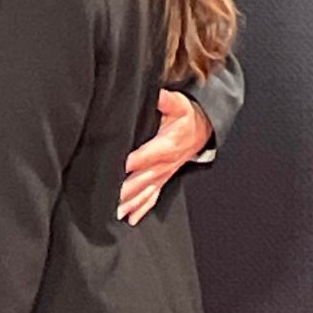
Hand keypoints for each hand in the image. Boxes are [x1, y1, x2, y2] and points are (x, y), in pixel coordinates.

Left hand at [118, 89, 212, 225]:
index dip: (131, 163)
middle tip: (109, 198)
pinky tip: (131, 218)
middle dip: (126, 190)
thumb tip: (156, 93)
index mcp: (167, 145)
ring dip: (131, 202)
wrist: (203, 129)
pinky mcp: (164, 178)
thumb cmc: (186, 115)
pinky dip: (142, 208)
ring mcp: (164, 174)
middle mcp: (165, 164)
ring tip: (116, 212)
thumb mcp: (177, 103)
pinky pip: (153, 196)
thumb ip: (164, 99)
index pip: (145, 156)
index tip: (117, 169)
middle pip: (142, 179)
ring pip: (146, 191)